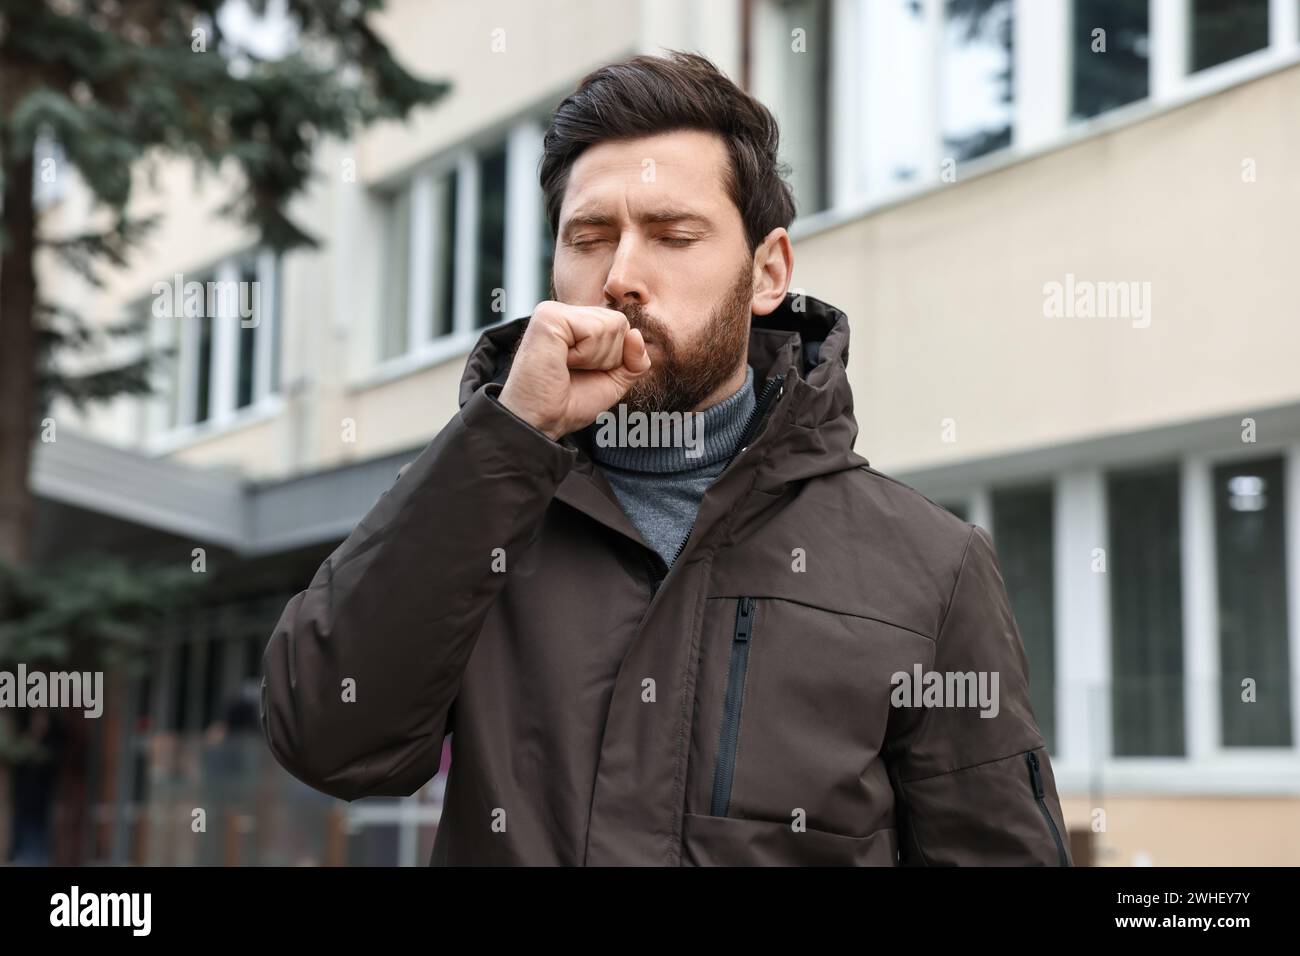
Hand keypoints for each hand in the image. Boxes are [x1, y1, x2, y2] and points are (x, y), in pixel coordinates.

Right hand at [498, 300, 651, 439]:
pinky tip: (562, 361)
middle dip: (607, 357)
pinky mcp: (549, 316)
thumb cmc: (569, 404)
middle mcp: (564, 313)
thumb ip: (634, 360)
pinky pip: (594, 330)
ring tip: (566, 367)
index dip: (614, 359)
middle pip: (619, 323)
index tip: (584, 374)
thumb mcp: (614, 381)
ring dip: (595, 358)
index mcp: (577, 324)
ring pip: (611, 325)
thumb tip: (636, 334)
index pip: (621, 327)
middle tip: (574, 371)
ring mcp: (555, 312)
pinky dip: (586, 355)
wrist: (541, 422)